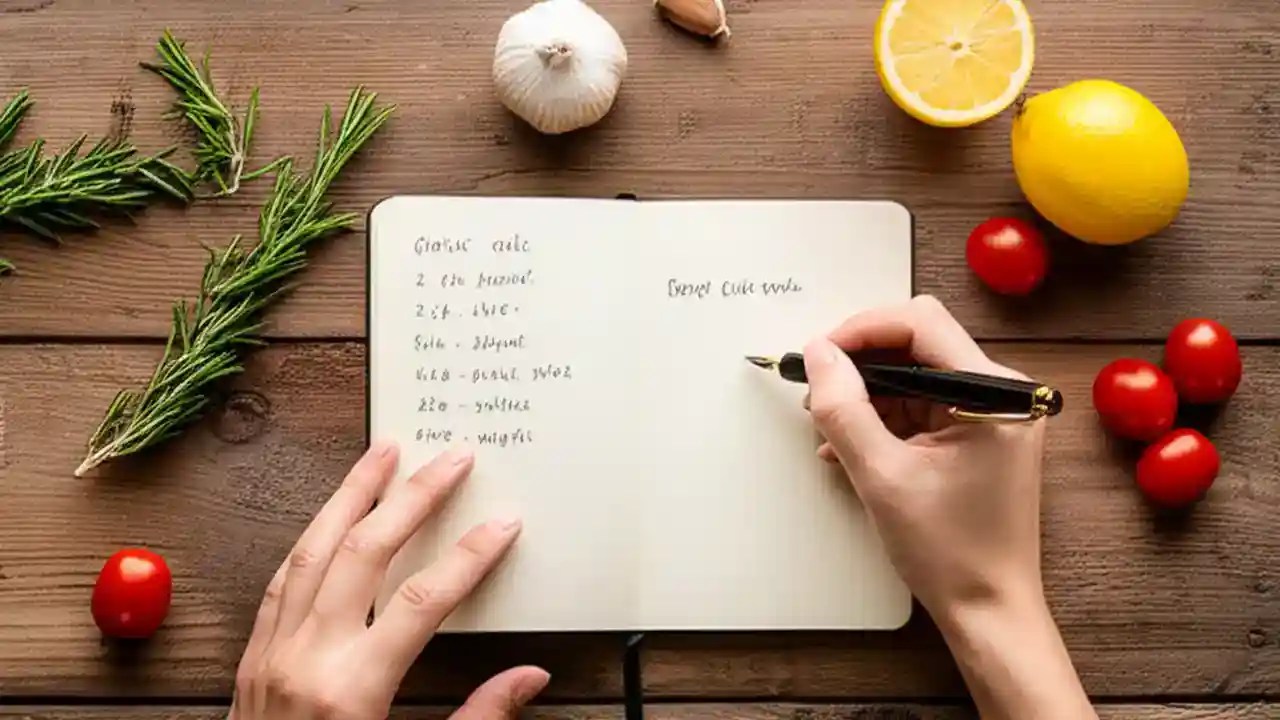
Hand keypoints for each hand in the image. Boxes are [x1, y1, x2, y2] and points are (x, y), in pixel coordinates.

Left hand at [231, 443, 548, 719]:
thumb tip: (530, 677)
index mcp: (352, 692)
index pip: (421, 601)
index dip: (468, 557)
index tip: (502, 524)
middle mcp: (306, 660)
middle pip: (363, 553)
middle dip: (411, 498)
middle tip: (449, 458)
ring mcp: (272, 655)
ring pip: (310, 551)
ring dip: (350, 496)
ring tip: (382, 455)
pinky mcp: (253, 660)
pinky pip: (281, 580)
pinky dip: (311, 538)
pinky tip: (331, 517)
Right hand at [803, 295, 1094, 719]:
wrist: (988, 610)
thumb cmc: (951, 552)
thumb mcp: (882, 476)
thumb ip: (845, 409)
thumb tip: (819, 356)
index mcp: (993, 393)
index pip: (921, 323)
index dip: (862, 330)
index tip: (820, 355)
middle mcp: (1000, 393)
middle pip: (917, 343)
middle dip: (861, 364)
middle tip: (817, 390)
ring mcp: (991, 414)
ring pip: (914, 374)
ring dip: (868, 394)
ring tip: (827, 427)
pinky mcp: (977, 435)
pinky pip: (921, 405)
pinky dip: (883, 418)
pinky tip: (849, 445)